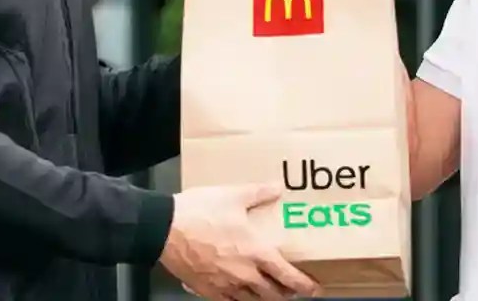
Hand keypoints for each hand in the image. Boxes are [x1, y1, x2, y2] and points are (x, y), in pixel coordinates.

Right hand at [160, 184, 320, 299]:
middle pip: (273, 294)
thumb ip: (258, 193)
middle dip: (286, 294)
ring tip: (268, 293)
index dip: (304, 285)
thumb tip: (277, 188)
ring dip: (264, 299)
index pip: (288, 276)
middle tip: (292, 290)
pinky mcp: (207, 290)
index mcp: (256, 252)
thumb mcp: (233, 196)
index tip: (313, 288)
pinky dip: (239, 300)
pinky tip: (238, 294)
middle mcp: (244, 274)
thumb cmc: (199, 213)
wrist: (164, 229)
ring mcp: (225, 285)